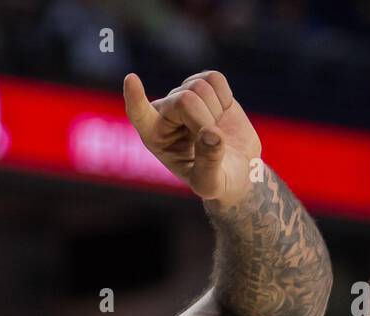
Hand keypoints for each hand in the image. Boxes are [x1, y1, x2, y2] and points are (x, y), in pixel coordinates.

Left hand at [123, 70, 261, 206]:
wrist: (238, 169)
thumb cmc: (216, 181)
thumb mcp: (210, 183)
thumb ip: (208, 163)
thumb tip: (210, 134)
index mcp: (155, 138)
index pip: (138, 114)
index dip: (136, 98)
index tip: (131, 79)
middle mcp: (164, 114)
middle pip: (185, 100)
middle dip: (206, 120)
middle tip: (215, 140)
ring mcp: (183, 97)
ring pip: (200, 86)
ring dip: (217, 110)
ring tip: (215, 128)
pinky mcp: (203, 86)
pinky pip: (214, 77)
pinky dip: (225, 96)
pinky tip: (221, 113)